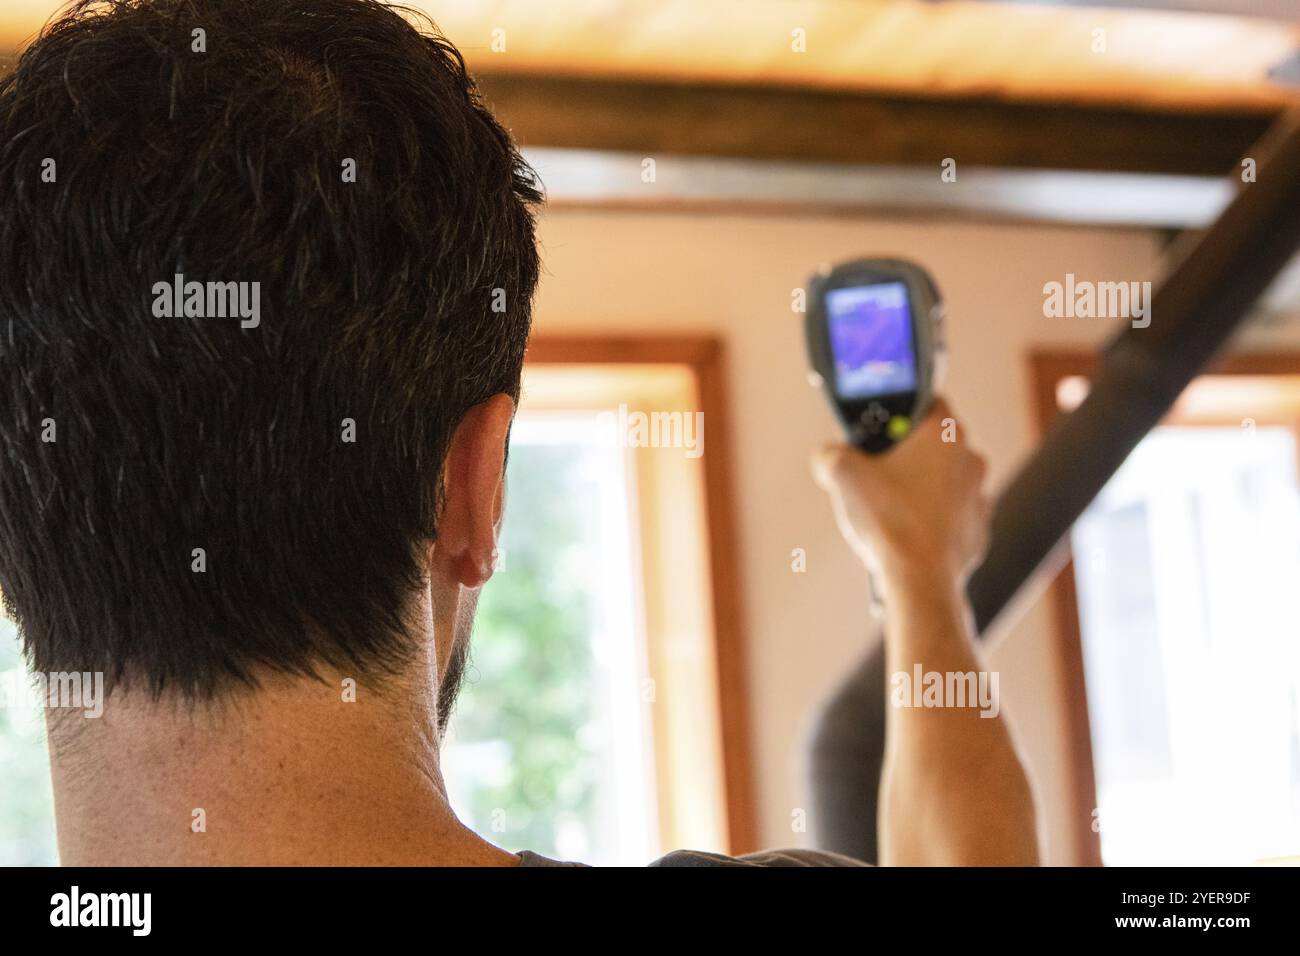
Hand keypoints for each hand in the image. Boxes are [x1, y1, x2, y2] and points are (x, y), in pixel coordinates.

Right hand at [811, 398, 989, 586]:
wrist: (919, 578)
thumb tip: (827, 456)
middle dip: (906, 456)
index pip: (926, 402)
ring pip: (945, 481)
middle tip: (876, 475)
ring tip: (890, 511)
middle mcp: (970, 458)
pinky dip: (933, 522)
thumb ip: (829, 454)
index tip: (879, 432)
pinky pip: (953, 516)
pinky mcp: (978, 530)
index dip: (898, 414)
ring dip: (921, 489)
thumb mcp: (842, 474)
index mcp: (944, 432)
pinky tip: (908, 534)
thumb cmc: (889, 520)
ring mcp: (979, 496)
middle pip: (933, 444)